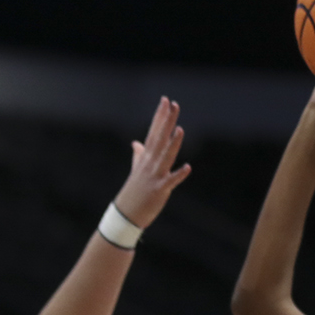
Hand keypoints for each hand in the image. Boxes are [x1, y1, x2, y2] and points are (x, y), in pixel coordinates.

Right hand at [112, 97, 192, 228]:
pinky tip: (188, 167)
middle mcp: (150, 163)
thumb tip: (136, 143)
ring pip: (165, 156)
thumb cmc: (134, 191)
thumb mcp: (136, 170)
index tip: (166, 100)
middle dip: (166, 121)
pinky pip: (170, 181)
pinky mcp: (159, 190)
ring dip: (173, 144)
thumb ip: (138, 155)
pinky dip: (179, 174)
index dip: (160, 116)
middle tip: (173, 104)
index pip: (154, 131)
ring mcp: (154, 176)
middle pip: (160, 138)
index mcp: (146, 157)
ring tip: (180, 129)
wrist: (127, 213)